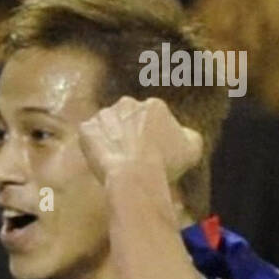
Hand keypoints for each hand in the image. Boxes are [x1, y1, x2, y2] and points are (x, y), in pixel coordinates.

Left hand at [79, 95, 202, 189]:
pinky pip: (88, 137)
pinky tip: (101, 161)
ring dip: (110, 139)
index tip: (151, 154)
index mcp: (153, 106)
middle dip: (130, 134)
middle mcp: (128, 103)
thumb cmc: (165, 163)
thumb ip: (190, 137)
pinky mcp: (87, 130)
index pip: (152, 118)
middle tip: (132, 158)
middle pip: (128, 119)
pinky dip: (92, 147)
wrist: (135, 175)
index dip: (151, 137)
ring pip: (107, 126)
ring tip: (115, 161)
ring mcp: (105, 115)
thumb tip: (185, 135)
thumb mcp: (192, 149)